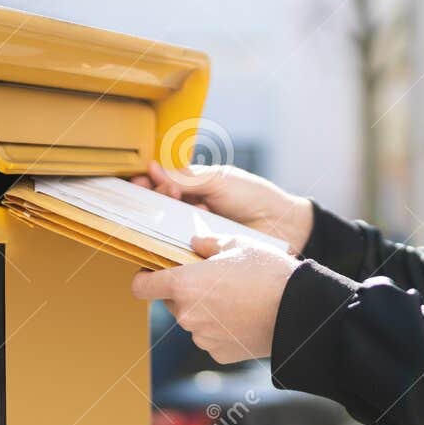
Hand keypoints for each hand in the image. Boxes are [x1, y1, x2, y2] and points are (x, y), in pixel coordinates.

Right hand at [129, 161, 313, 253]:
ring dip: (169, 218)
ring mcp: (193, 232)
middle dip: (157, 197)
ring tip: (185, 208)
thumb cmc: (253, 196)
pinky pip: (179, 248)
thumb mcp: (219, 179)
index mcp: (194, 188)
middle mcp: (190, 210)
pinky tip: (187, 233)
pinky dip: (178, 240)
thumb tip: (156, 170)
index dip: (149, 181)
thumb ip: (188, 177)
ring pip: (166, 228)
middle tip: (167, 193)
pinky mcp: (199, 254)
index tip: (141, 179)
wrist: (282, 224)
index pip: (162, 183)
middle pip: (159, 206)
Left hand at [130, 234, 299, 362]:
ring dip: (204, 310)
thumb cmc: (267, 272)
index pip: (142, 287)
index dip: (145, 278)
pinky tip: (243, 316)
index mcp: (184, 285)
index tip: (153, 273)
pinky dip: (220, 328)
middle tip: (213, 279)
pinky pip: (210, 337)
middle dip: (186, 291)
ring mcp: (201, 337)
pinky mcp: (218, 353)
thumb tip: (196, 244)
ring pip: (193, 319)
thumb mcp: (238, 244)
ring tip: (236, 297)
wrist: (297, 310)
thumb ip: (209, 243)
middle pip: (172, 301)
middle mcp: (186, 315)